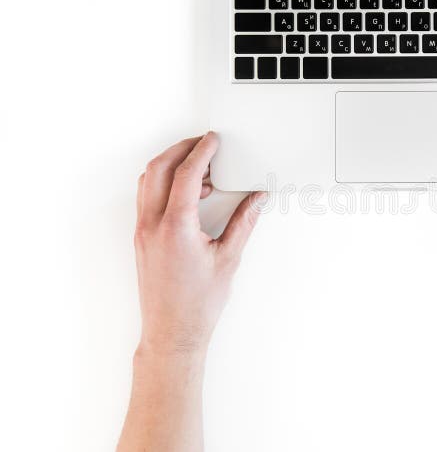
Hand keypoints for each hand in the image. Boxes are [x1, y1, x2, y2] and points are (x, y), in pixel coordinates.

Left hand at [134, 132, 264, 355]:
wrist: (173, 332)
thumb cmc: (198, 303)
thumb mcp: (229, 259)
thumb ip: (244, 221)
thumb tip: (258, 197)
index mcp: (176, 227)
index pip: (186, 175)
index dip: (202, 152)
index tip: (214, 140)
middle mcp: (153, 225)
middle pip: (158, 169)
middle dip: (181, 150)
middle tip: (205, 145)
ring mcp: (143, 231)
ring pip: (148, 182)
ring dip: (171, 167)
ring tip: (203, 170)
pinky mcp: (141, 238)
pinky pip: (148, 199)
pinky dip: (166, 186)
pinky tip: (192, 195)